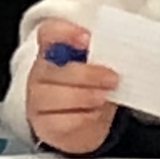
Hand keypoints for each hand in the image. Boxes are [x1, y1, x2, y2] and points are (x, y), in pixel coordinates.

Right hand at [25, 19, 120, 153]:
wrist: (83, 121)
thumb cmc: (90, 86)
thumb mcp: (96, 66)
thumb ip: (101, 55)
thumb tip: (120, 51)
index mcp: (51, 50)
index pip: (49, 33)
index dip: (65, 33)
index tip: (87, 39)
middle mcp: (41, 73)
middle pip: (53, 70)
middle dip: (85, 74)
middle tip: (111, 78)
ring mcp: (39, 101)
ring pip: (54, 97)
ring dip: (84, 97)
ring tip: (104, 97)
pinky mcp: (46, 126)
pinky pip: (63, 122)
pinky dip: (84, 118)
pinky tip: (96, 113)